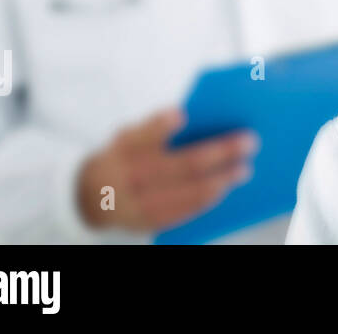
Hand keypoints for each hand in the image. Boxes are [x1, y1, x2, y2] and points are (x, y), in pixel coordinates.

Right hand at [75, 107, 258, 231]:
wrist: (87, 195)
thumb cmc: (125, 154)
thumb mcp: (130, 135)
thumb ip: (156, 127)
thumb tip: (201, 118)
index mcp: (123, 147)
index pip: (140, 135)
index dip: (160, 126)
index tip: (182, 115)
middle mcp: (128, 177)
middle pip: (181, 164)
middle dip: (220, 152)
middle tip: (249, 142)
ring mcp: (137, 203)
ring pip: (187, 192)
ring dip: (221, 180)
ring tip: (244, 170)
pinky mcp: (146, 222)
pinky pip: (183, 212)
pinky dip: (207, 199)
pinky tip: (224, 188)